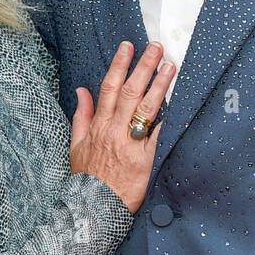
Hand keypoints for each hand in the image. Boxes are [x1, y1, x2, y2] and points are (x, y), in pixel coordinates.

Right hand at [69, 41, 175, 213]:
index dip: (119, 65)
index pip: (109, 87)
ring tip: (170, 66)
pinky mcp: (145, 159)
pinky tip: (179, 103)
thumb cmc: (86, 179)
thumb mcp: (75, 145)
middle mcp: (114, 130)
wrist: (94, 208)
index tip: (128, 46)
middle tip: (156, 47)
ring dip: (159, 85)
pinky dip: (167, 119)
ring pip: (146, 108)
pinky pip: (158, 135)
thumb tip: (82, 90)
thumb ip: (81, 116)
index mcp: (98, 126)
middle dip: (143, 66)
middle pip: (130, 91)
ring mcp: (131, 144)